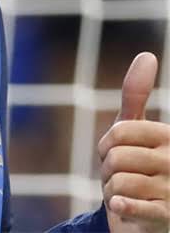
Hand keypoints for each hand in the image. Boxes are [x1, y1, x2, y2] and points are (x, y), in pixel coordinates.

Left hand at [98, 52, 169, 232]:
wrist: (151, 215)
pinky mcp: (167, 216)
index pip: (119, 133)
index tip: (118, 153)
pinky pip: (131, 205)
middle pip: (115, 158)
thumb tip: (147, 55)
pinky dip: (121, 206)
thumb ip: (136, 93)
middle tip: (123, 177)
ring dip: (112, 190)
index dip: (107, 145)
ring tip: (128, 194)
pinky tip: (121, 205)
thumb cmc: (142, 163)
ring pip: (117, 182)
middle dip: (108, 170)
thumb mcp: (138, 127)